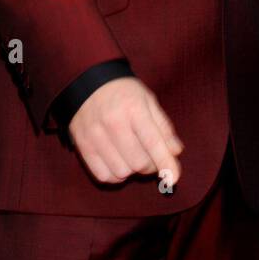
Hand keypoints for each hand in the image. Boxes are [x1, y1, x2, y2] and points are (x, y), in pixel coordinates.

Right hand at [68, 77, 182, 188]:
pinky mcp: (82, 145)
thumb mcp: (148, 100)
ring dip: (132, 171)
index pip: (153, 142)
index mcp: (134, 108)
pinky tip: (118, 163)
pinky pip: (102, 175)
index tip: (173, 178)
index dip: (165, 163)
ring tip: (132, 157)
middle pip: (138, 162)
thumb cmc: (124, 92)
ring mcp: (95, 135)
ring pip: (121, 172)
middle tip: (151, 158)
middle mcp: (113, 122)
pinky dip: (114, 176)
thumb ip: (163, 127)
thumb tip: (176, 152)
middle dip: (150, 166)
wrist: (88, 81)